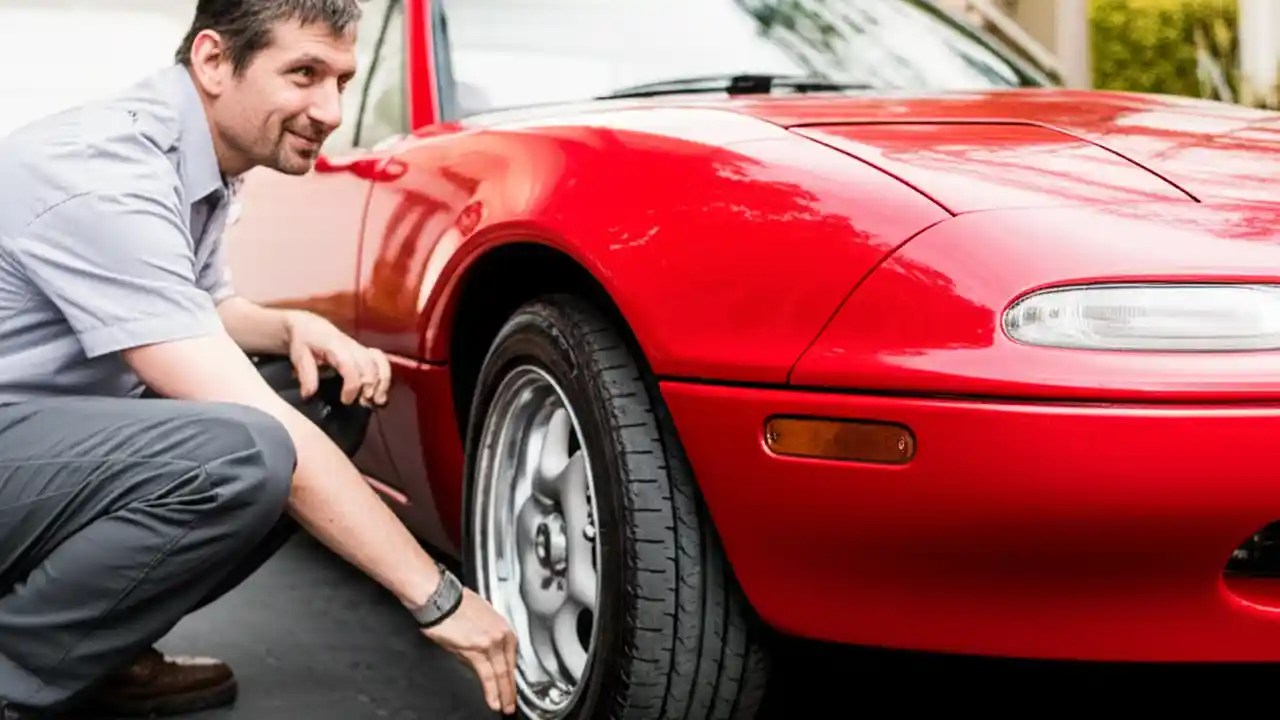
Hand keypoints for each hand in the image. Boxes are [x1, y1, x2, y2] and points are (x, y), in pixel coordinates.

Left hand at [285, 312, 391, 406]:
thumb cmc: (303, 340)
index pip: (351, 366)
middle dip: (370, 387)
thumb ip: (306, 373)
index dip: (352, 386)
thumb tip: (309, 395)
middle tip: (362, 403)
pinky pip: (381, 361)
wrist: (308, 325)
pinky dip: (385, 376)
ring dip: (382, 383)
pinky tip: (381, 391)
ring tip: (378, 400)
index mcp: (335, 346)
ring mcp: (360, 348)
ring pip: (379, 363)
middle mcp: (352, 346)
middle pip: (369, 367)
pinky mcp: (364, 351)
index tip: (346, 401)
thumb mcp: (298, 354)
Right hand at [422, 588, 517, 714]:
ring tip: (505, 706)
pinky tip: (494, 701)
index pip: (511, 657)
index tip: (511, 685)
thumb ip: (485, 640)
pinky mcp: (477, 650)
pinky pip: (488, 675)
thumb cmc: (455, 603)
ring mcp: (491, 643)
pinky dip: (492, 691)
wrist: (441, 598)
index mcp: (502, 626)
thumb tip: (483, 659)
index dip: (511, 674)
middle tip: (512, 702)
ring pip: (501, 673)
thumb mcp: (479, 620)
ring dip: (504, 694)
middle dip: (511, 688)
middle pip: (508, 667)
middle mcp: (501, 634)